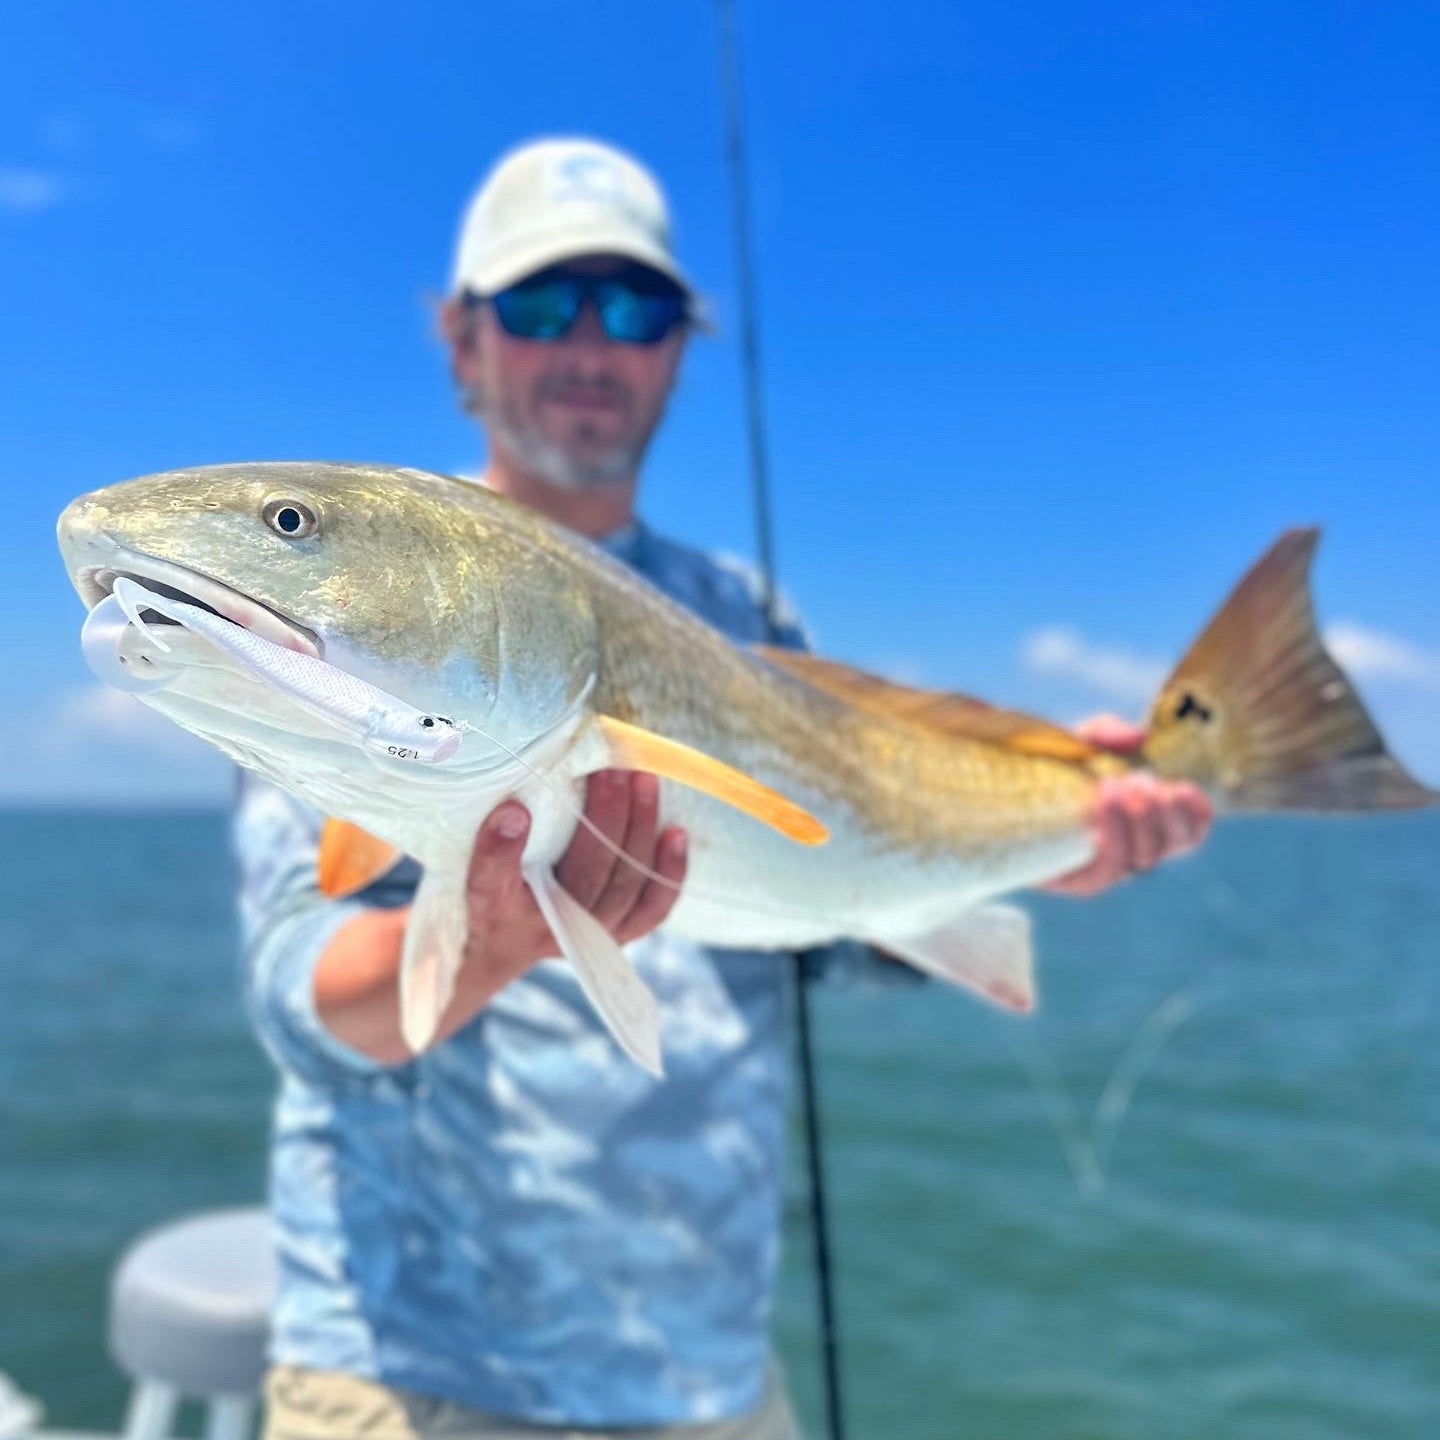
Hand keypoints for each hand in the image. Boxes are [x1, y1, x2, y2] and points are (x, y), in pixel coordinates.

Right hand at [457, 770, 689, 995]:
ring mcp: (591, 935)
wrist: (503, 947)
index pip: (498, 879)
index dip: (502, 849)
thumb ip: (488, 848)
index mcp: (503, 911)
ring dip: (640, 827)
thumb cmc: (489, 896)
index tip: (512, 809)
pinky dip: (668, 872)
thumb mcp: (473, 873)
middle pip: (585, 871)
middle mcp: (551, 929)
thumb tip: (513, 811)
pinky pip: (652, 908)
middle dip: (604, 813)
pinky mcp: (619, 935)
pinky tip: (677, 833)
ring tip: (644, 781)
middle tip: (612, 767)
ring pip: (625, 881)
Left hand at [1043, 715, 1212, 896]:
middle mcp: (1133, 847)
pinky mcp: (1077, 881)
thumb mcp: (1080, 744)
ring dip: (1135, 823)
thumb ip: (1107, 733)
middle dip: (1162, 812)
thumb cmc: (1050, 772)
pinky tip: (1099, 809)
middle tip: (1141, 783)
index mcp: (1146, 819)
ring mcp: (1107, 868)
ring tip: (1114, 788)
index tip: (1184, 787)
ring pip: (1141, 858)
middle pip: (1170, 844)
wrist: (998, 803)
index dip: (1196, 813)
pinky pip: (1105, 871)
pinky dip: (1109, 839)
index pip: (1189, 828)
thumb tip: (1136, 735)